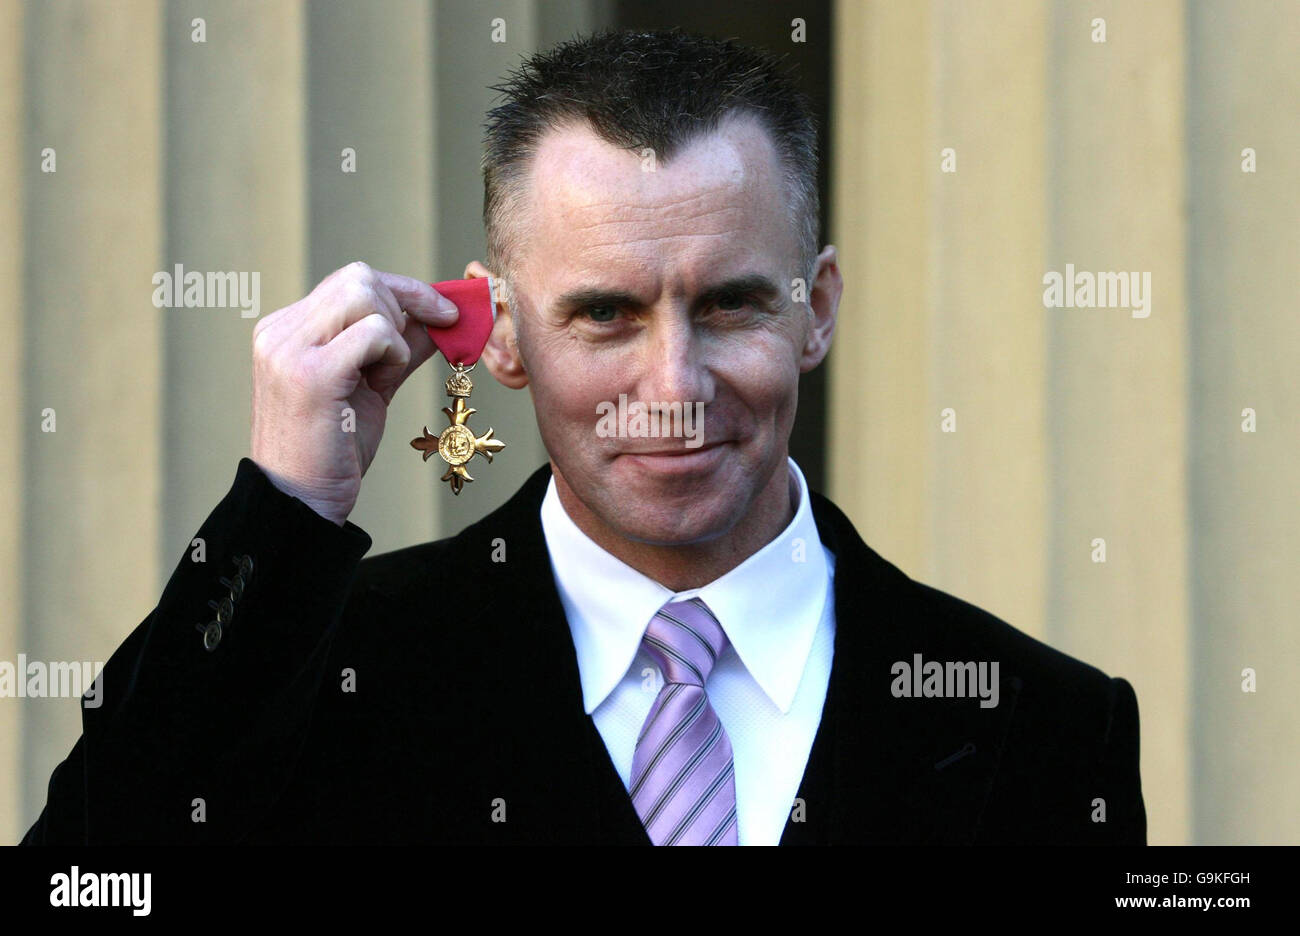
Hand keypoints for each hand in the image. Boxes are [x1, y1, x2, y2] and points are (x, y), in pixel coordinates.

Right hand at [250, 261, 457, 524]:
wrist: (302, 502)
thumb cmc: (334, 449)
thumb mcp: (371, 387)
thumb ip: (398, 348)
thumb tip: (442, 318)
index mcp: (286, 331)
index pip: (351, 281)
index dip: (404, 291)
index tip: (443, 313)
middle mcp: (280, 333)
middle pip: (359, 277)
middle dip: (405, 305)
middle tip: (416, 348)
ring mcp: (290, 350)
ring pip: (364, 294)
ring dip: (395, 332)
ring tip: (384, 375)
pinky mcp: (311, 374)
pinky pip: (373, 331)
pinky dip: (394, 352)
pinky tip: (382, 382)